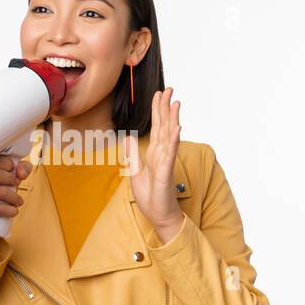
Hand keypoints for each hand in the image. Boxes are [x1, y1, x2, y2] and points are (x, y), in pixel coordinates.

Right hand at [0, 154, 32, 261]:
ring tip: (17, 201)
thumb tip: (21, 172)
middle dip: (11, 179)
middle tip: (16, 185)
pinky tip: (13, 210)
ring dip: (15, 197)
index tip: (13, 170)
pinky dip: (11, 210)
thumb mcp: (10, 179)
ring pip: (0, 191)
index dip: (7, 163)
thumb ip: (21, 168)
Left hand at [124, 87, 184, 243]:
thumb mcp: (135, 173)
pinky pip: (169, 154)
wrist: (158, 215)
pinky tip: (176, 128)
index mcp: (154, 153)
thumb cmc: (151, 196)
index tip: (159, 94)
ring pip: (169, 136)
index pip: (157, 127)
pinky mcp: (166, 172)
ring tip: (176, 103)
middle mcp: (162, 154)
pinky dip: (173, 141)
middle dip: (166, 107)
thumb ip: (133, 155)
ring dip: (173, 119)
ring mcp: (165, 162)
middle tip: (169, 89)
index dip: (157, 110)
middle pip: (164, 126)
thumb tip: (128, 138)